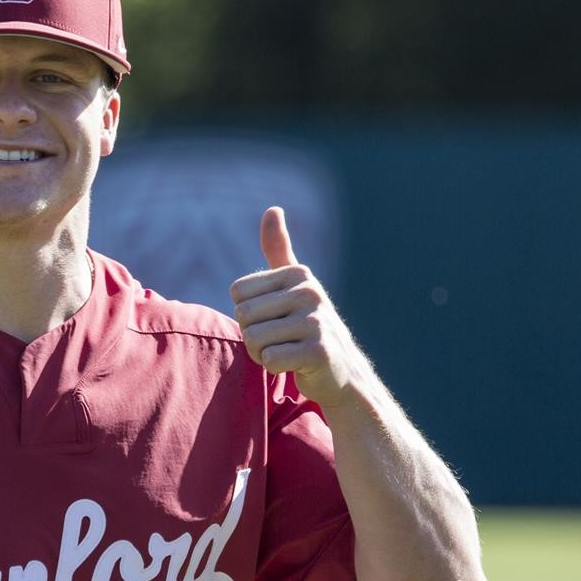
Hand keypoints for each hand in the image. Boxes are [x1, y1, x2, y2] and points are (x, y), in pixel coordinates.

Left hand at [229, 206, 363, 404]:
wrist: (343, 372)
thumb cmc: (308, 327)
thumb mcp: (294, 286)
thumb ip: (279, 250)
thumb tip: (273, 208)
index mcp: (298, 273)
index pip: (238, 292)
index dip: (248, 313)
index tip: (275, 319)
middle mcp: (310, 292)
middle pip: (243, 317)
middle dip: (254, 336)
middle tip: (281, 341)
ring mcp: (316, 321)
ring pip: (253, 339)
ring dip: (263, 353)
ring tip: (288, 352)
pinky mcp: (318, 351)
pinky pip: (270, 360)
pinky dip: (276, 368)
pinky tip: (296, 365)